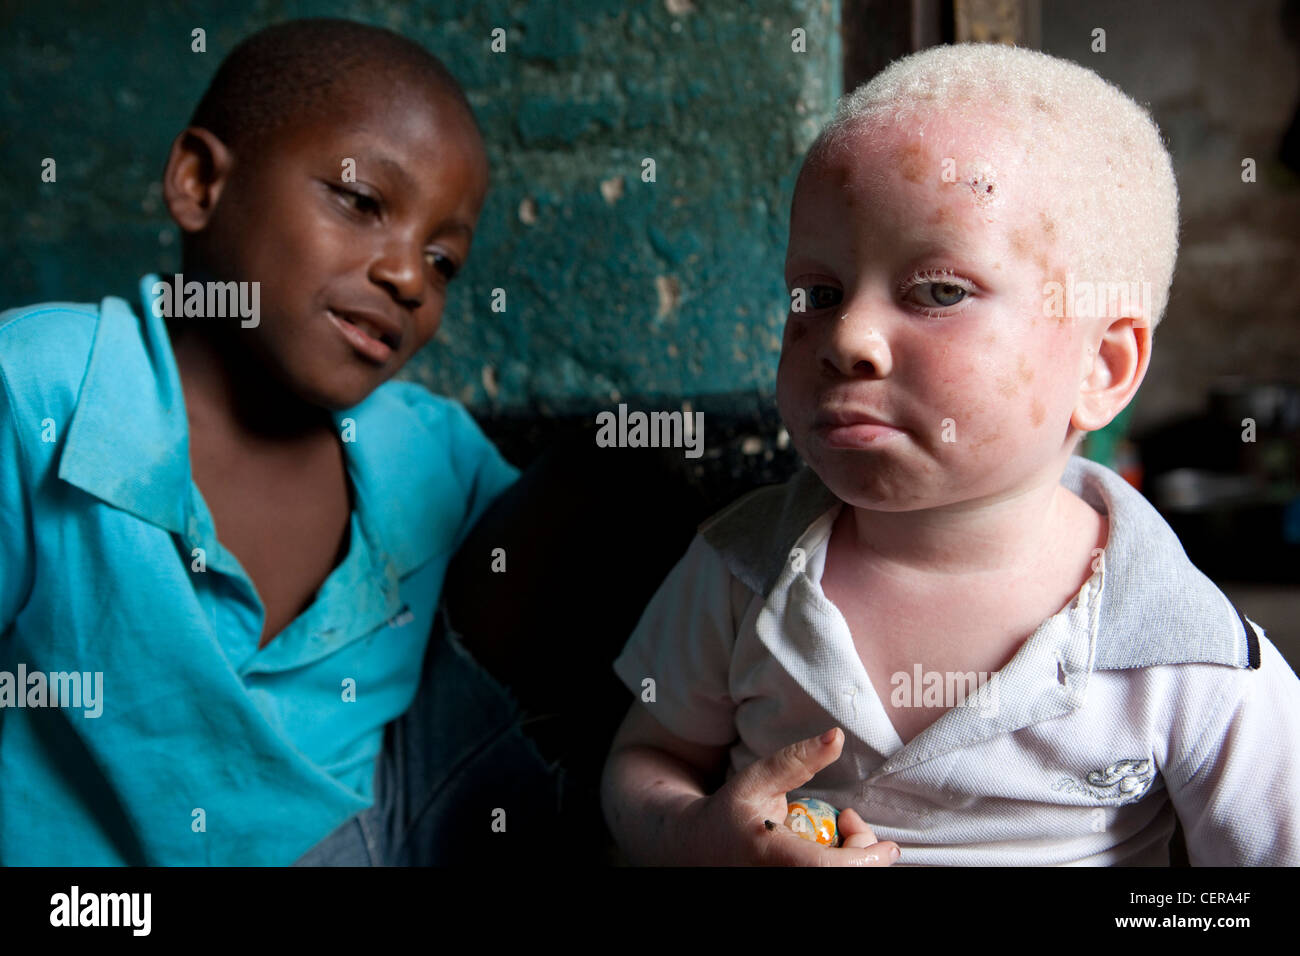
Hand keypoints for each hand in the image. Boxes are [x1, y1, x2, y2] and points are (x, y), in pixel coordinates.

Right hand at [671, 728, 900, 865]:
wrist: (700, 849)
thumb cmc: (730, 812)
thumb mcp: (757, 779)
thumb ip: (796, 760)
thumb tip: (837, 736)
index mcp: (769, 854)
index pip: (825, 868)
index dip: (864, 860)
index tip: (888, 847)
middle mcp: (778, 877)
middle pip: (841, 876)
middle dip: (862, 852)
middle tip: (850, 820)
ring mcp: (782, 883)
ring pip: (840, 879)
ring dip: (853, 860)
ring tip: (838, 832)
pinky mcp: (790, 884)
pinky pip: (831, 878)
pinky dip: (843, 866)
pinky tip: (830, 852)